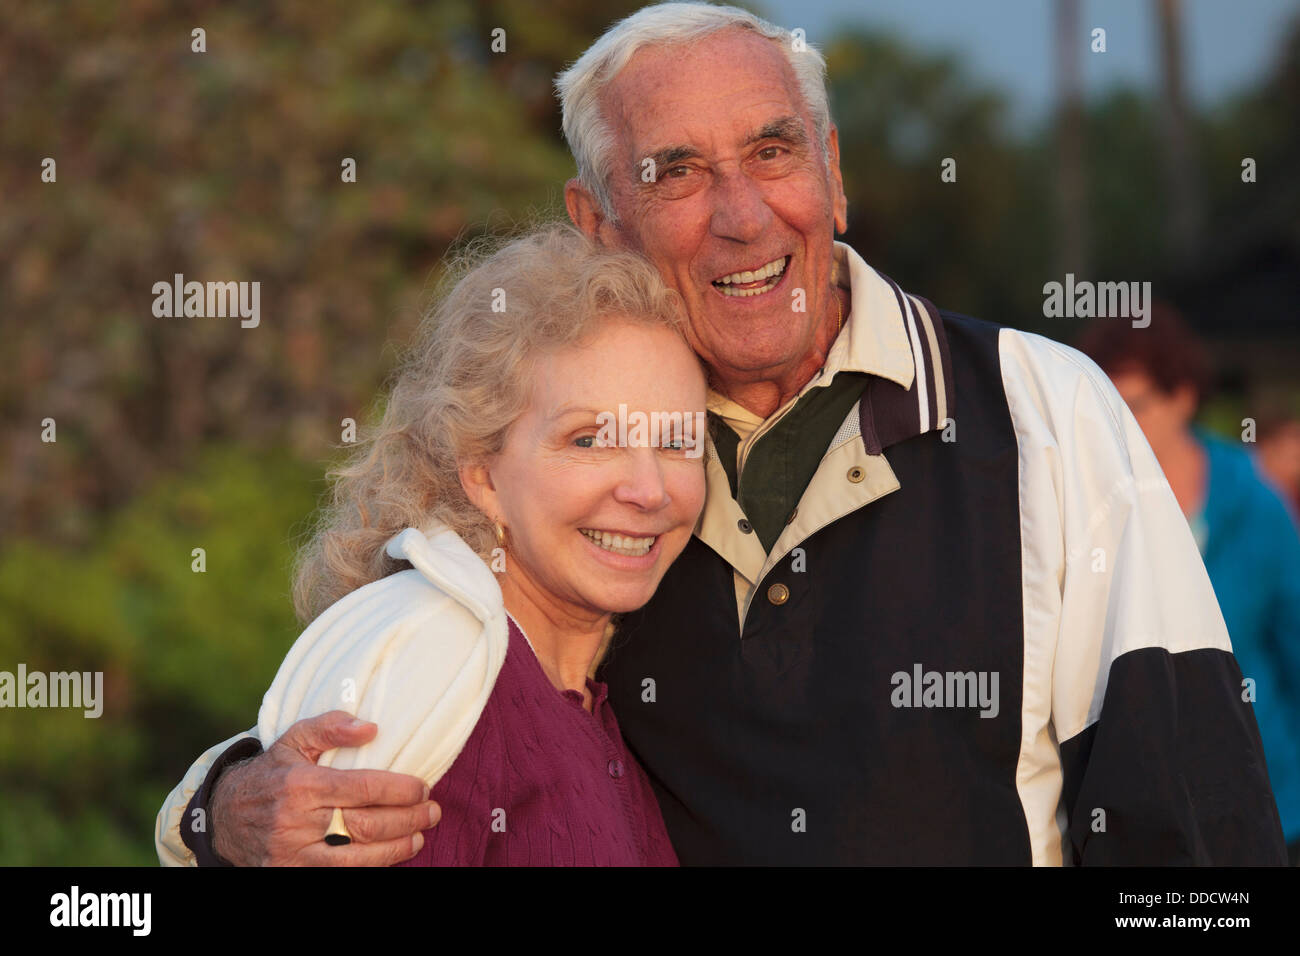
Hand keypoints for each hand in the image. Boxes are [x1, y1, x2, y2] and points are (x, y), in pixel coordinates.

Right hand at [209, 710, 439, 865]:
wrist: (224, 816)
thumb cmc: (270, 773)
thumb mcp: (293, 739)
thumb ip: (330, 726)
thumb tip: (371, 728)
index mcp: (300, 784)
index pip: (362, 788)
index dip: (398, 790)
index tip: (422, 787)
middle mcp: (296, 821)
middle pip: (365, 825)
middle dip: (407, 819)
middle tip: (432, 811)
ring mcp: (293, 854)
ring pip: (357, 859)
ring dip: (396, 849)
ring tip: (419, 836)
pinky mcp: (290, 874)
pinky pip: (339, 874)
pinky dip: (370, 866)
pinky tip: (390, 854)